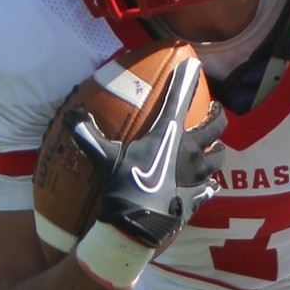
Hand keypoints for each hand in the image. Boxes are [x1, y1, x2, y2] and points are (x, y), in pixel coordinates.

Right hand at [69, 57, 226, 249]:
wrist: (138, 225)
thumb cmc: (122, 185)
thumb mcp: (102, 157)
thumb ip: (86, 133)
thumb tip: (69, 113)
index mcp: (169, 135)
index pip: (180, 98)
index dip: (187, 78)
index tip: (194, 64)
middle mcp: (190, 150)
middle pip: (216, 125)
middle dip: (217, 114)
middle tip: (213, 110)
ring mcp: (197, 175)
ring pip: (219, 157)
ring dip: (217, 150)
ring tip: (214, 148)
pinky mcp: (198, 197)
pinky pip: (210, 188)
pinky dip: (209, 185)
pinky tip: (208, 186)